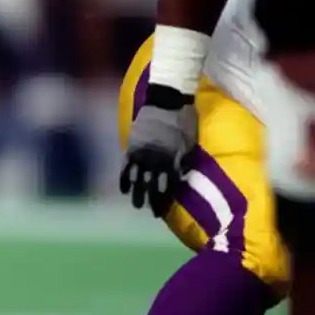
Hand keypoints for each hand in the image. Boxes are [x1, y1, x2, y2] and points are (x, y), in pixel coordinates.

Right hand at [120, 94, 196, 217]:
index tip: (165, 211)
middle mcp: (156, 159)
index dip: (167, 199)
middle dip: (153, 201)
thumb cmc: (184, 119)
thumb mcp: (190, 141)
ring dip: (138, 194)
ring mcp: (142, 153)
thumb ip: (184, 158)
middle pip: (154, 185)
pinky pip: (126, 166)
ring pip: (138, 179)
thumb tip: (180, 175)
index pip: (170, 185)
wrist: (166, 100)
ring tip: (137, 205)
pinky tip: (124, 189)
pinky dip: (124, 178)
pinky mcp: (132, 146)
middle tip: (154, 213)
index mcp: (173, 158)